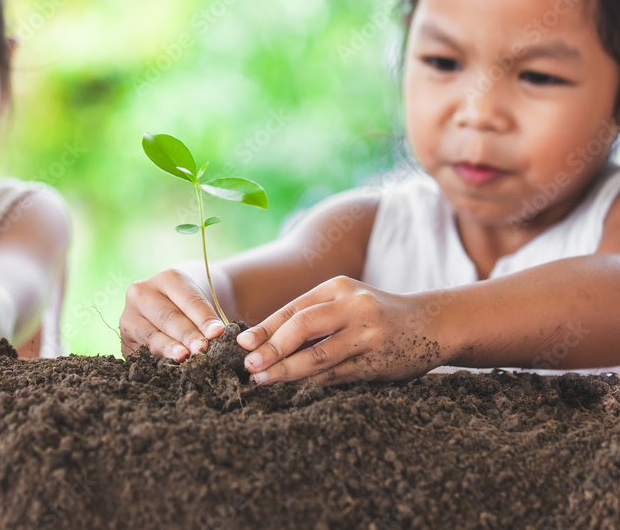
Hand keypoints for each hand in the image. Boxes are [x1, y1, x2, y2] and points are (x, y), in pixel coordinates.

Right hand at [120, 268, 225, 360]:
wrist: (170, 307)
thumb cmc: (192, 306)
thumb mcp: (202, 305)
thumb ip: (208, 320)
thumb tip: (220, 337)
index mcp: (168, 278)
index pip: (189, 300)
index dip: (203, 319)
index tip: (217, 333)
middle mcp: (142, 292)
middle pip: (168, 317)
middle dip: (187, 336)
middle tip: (202, 350)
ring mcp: (129, 315)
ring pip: (152, 335)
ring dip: (169, 349)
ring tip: (185, 358)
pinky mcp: (124, 337)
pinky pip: (140, 351)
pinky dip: (155, 359)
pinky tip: (168, 366)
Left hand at [236, 276, 447, 385]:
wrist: (433, 323)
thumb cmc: (377, 313)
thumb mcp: (346, 301)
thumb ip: (312, 316)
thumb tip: (263, 340)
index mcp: (339, 288)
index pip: (293, 309)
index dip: (265, 328)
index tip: (243, 345)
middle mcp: (353, 307)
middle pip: (303, 327)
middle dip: (272, 349)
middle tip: (249, 365)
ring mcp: (368, 335)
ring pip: (318, 356)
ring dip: (287, 371)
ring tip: (263, 379)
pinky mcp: (378, 361)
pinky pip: (338, 374)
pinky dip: (313, 382)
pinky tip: (294, 388)